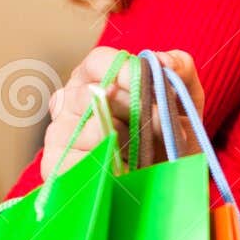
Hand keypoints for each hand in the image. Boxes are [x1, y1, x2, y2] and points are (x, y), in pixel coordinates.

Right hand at [40, 48, 202, 178]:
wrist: (166, 178)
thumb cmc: (170, 131)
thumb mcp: (184, 96)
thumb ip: (180, 68)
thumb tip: (162, 61)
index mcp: (95, 76)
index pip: (99, 61)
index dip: (125, 71)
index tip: (151, 84)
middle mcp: (70, 100)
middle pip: (95, 93)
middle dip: (134, 110)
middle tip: (154, 124)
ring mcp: (59, 132)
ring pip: (92, 127)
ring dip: (128, 141)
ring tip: (141, 149)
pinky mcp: (55, 165)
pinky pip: (82, 161)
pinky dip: (111, 165)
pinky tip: (125, 168)